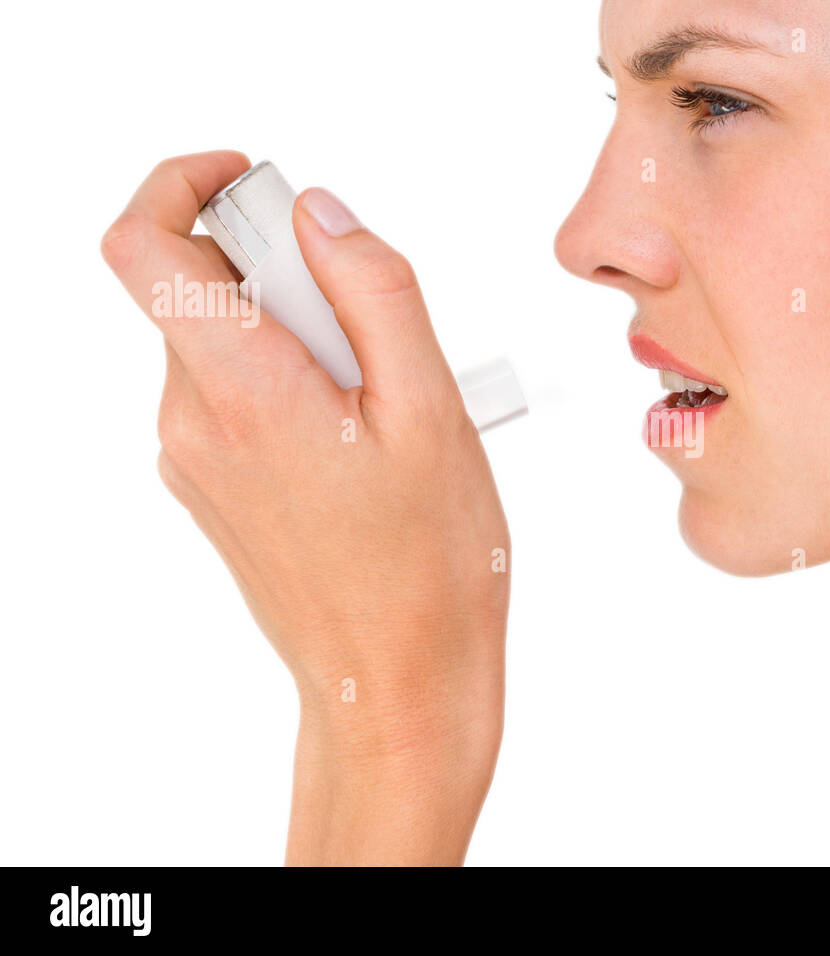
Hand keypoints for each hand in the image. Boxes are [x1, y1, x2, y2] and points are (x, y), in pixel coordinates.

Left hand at [101, 151, 508, 863]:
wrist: (396, 681)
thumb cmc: (427, 565)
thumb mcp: (432, 409)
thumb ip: (375, 289)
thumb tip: (320, 213)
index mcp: (243, 391)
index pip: (141, 244)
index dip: (183, 182)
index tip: (253, 181)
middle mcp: (194, 421)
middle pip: (199, 284)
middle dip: (282, 268)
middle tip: (370, 321)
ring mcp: (196, 459)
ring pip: (224, 340)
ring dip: (299, 330)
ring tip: (382, 400)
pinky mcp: (215, 486)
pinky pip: (236, 393)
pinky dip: (292, 378)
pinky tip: (363, 438)